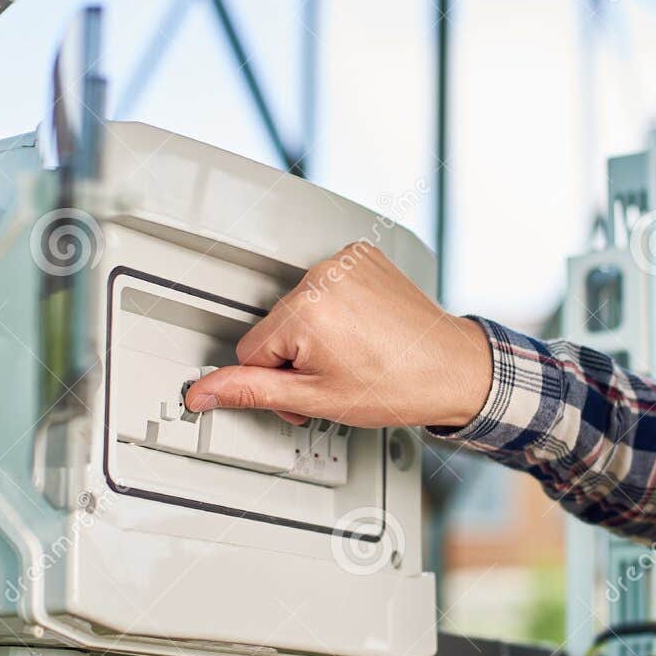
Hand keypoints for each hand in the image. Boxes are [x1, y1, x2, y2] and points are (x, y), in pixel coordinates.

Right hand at [183, 240, 493, 428]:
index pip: (251, 349)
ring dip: (316, 333)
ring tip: (355, 353)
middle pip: (276, 326)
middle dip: (296, 358)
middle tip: (337, 376)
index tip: (308, 390)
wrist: (453, 368)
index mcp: (306, 310)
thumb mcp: (316, 398)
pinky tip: (363, 330)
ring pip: (299, 306)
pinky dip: (338, 308)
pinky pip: (327, 285)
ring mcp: (345, 261)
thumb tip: (203, 391)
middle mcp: (323, 276)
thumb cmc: (399, 385)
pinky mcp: (363, 256)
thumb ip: (252, 392)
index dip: (277, 380)